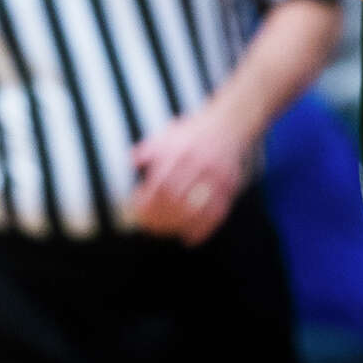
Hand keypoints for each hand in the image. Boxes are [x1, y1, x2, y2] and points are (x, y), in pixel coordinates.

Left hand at [130, 106, 249, 244]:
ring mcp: (216, 176)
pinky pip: (217, 213)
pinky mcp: (230, 186)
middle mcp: (199, 164)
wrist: (229, 123)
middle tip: (150, 227)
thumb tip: (132, 162)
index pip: (160, 184)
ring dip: (180, 226)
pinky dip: (203, 229)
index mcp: (180, 152)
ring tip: (168, 234)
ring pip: (197, 210)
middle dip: (161, 217)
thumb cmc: (193, 132)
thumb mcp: (169, 134)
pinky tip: (191, 239)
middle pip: (177, 199)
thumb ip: (149, 149)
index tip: (139, 211)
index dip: (148, 202)